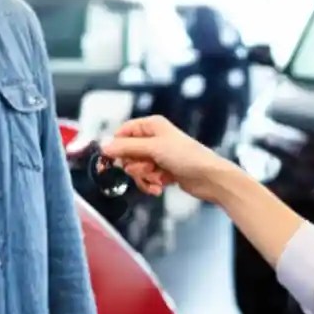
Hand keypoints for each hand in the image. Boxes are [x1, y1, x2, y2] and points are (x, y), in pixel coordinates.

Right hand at [100, 115, 238, 202]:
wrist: (209, 178)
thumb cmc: (187, 157)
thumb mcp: (153, 149)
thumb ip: (126, 147)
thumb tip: (104, 146)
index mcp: (151, 126)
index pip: (123, 132)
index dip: (116, 146)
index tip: (110, 160)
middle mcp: (153, 139)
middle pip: (127, 153)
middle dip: (135, 166)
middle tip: (148, 168)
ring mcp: (158, 156)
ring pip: (136, 169)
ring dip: (144, 177)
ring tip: (158, 179)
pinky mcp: (162, 171)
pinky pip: (146, 178)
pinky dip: (151, 184)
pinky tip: (160, 187)